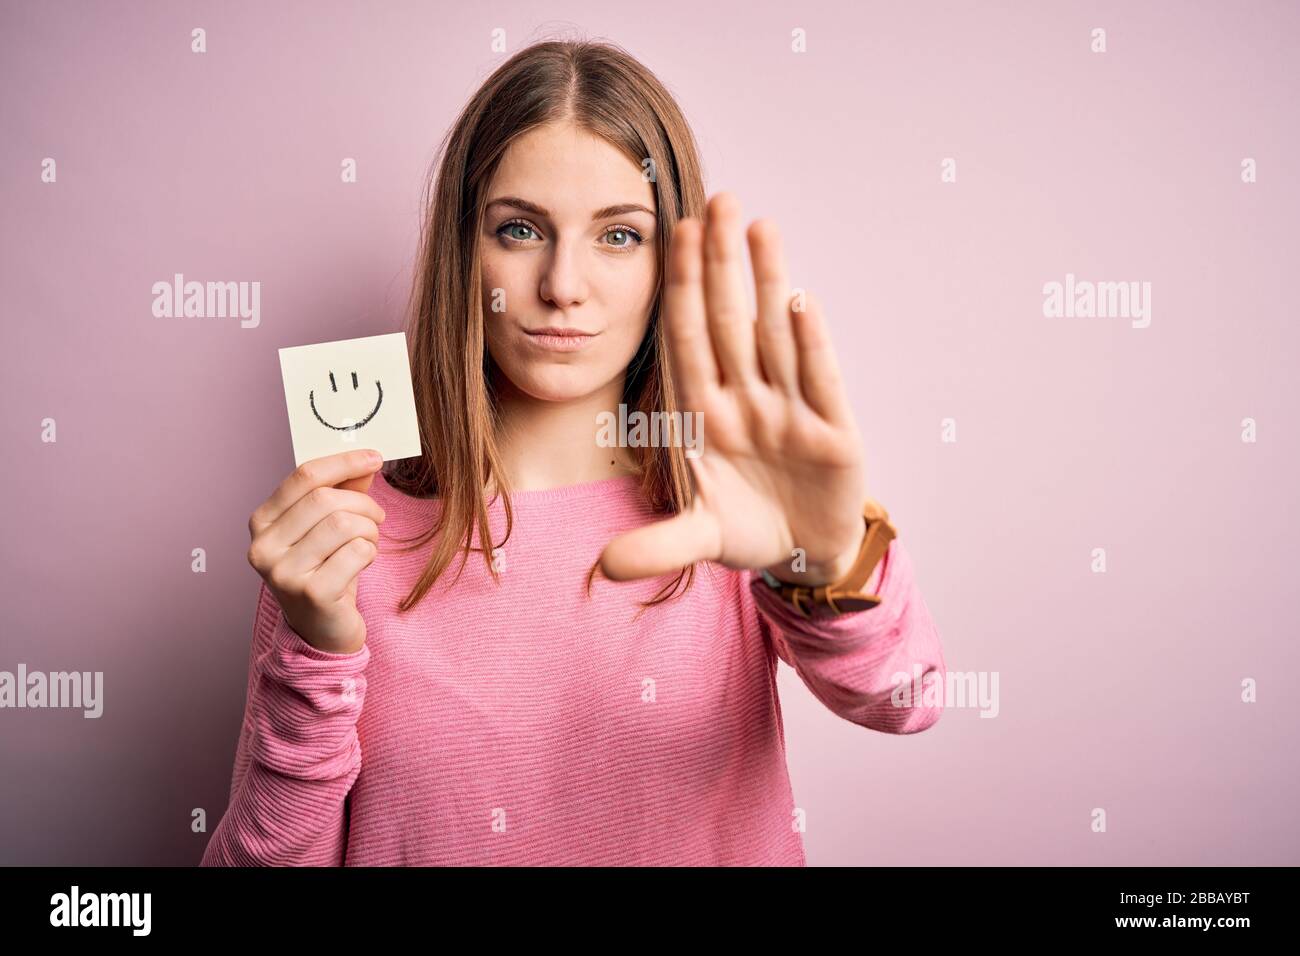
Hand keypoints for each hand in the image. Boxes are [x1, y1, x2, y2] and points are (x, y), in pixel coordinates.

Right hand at [246, 449, 386, 653]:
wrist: (323, 629)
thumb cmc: (326, 570)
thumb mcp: (328, 527)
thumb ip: (342, 491)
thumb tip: (365, 461)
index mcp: (262, 522)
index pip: (304, 476)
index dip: (344, 462)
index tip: (375, 457)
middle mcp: (264, 547)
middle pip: (326, 500)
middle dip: (364, 504)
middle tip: (377, 517)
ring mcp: (284, 573)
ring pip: (344, 524)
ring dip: (370, 530)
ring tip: (369, 542)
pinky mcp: (311, 594)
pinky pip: (357, 553)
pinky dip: (370, 552)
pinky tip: (364, 563)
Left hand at [598, 192, 868, 587]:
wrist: (805, 555)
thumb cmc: (747, 529)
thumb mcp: (700, 539)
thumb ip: (657, 547)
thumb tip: (601, 568)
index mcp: (706, 417)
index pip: (690, 341)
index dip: (682, 290)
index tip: (670, 236)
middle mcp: (747, 403)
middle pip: (731, 323)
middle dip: (721, 265)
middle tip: (714, 200)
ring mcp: (791, 413)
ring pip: (776, 337)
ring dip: (768, 283)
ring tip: (759, 225)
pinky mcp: (834, 434)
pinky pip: (820, 381)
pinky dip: (811, 345)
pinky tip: (802, 300)